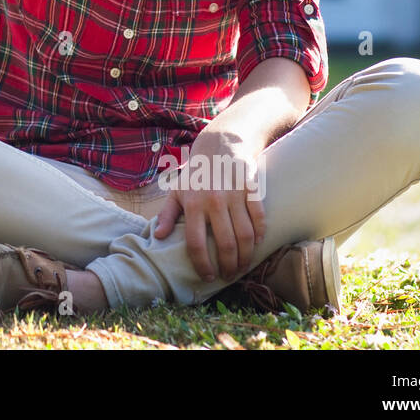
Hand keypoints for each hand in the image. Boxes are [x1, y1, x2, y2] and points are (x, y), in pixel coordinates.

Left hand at [152, 130, 265, 282]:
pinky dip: (261, 233)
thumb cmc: (196, 173)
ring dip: (246, 256)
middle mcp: (213, 200)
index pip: (196, 243)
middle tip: (229, 275)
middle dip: (228, 266)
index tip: (208, 276)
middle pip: (225, 244)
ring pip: (245, 235)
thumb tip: (157, 237)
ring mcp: (234, 194)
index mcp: (192, 204)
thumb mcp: (177, 191)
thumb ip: (167, 214)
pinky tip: (258, 244)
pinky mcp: (251, 188)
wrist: (219, 143)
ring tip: (243, 266)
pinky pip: (259, 217)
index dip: (202, 264)